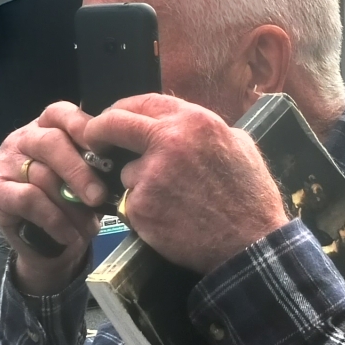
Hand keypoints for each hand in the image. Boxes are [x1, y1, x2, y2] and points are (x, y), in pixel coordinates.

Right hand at [0, 101, 110, 294]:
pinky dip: (54, 219)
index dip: (84, 128)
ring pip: (43, 176)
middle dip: (79, 171)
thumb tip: (118, 163)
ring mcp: (5, 163)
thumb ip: (95, 165)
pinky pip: (28, 199)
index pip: (63, 114)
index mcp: (48, 128)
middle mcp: (23, 139)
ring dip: (71, 207)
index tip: (105, 149)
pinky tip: (68, 235)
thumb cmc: (69, 206)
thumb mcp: (85, 181)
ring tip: (88, 229)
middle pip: (51, 142)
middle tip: (99, 197)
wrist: (44, 247)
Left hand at [82, 94, 287, 274]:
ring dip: (139, 185)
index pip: (144, 101)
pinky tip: (170, 220)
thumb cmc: (250, 197)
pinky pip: (131, 203)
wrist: (249, 243)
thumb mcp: (239, 146)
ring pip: (126, 172)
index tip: (113, 118)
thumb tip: (183, 126)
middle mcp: (169, 142)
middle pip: (114, 124)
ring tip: (173, 203)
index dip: (122, 109)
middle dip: (98, 131)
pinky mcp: (140, 206)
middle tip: (94, 141)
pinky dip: (144, 212)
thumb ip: (205, 131)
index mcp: (194, 122)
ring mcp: (151, 175)